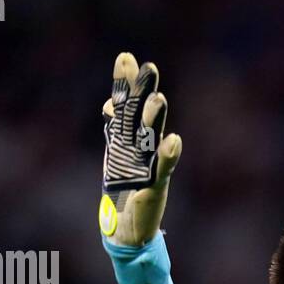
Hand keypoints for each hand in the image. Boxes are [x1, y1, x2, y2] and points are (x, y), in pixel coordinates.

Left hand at [98, 52, 182, 244]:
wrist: (127, 226)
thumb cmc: (123, 190)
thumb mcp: (116, 155)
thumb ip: (116, 128)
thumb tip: (109, 102)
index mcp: (127, 138)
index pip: (125, 105)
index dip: (124, 82)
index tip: (125, 57)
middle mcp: (141, 147)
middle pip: (141, 114)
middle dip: (143, 92)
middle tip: (148, 67)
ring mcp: (150, 164)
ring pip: (151, 137)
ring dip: (155, 119)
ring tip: (158, 100)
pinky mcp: (156, 185)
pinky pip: (163, 168)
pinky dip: (168, 155)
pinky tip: (174, 141)